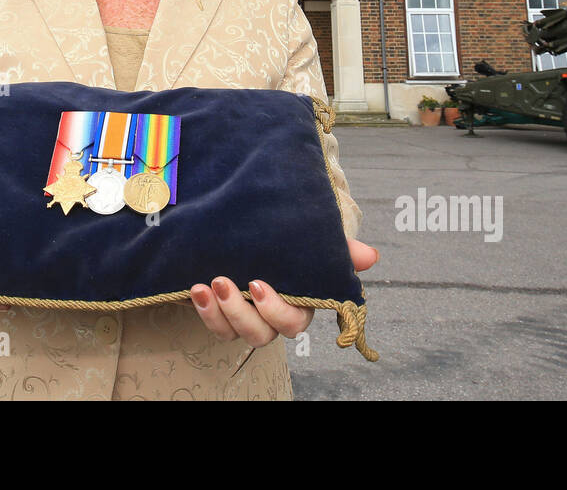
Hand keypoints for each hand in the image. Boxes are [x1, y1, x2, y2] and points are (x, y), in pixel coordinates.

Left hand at [190, 238, 378, 346]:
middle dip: (241, 314)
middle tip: (225, 283)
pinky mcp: (221, 311)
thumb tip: (371, 256)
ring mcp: (245, 316)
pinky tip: (195, 288)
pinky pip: (214, 324)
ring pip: (234, 333)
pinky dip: (204, 310)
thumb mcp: (311, 239)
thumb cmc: (289, 241)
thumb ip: (340, 249)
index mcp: (298, 303)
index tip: (257, 284)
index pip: (292, 323)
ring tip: (205, 285)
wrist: (252, 232)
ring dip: (219, 313)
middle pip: (261, 335)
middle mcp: (271, 316)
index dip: (275, 310)